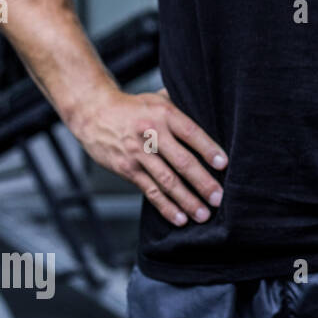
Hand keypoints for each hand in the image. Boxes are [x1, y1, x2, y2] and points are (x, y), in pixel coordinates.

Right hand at [66, 86, 226, 227]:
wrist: (93, 113)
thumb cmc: (135, 108)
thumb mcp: (159, 99)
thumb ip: (184, 106)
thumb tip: (215, 112)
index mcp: (165, 114)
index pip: (191, 133)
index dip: (208, 149)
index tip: (224, 165)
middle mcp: (151, 134)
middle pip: (181, 161)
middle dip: (202, 182)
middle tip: (219, 198)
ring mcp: (138, 154)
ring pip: (166, 181)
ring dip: (187, 200)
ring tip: (204, 215)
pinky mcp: (127, 169)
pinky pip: (150, 190)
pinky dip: (166, 207)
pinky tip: (180, 218)